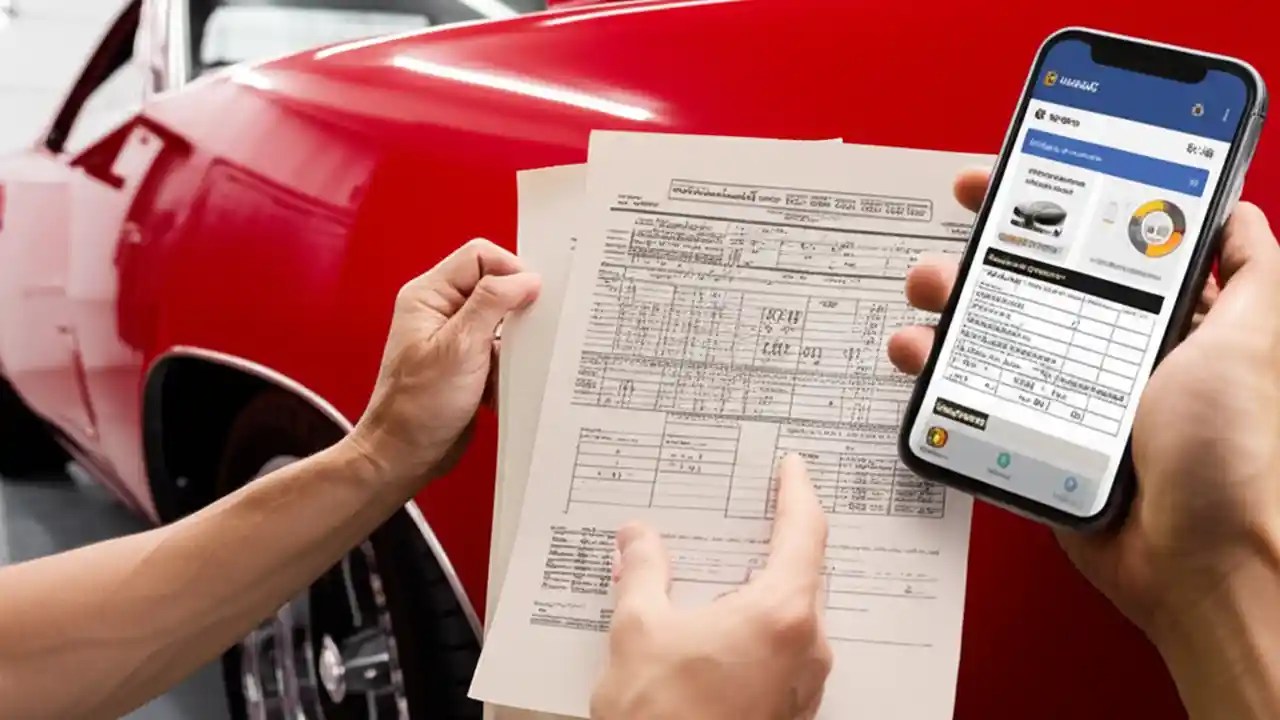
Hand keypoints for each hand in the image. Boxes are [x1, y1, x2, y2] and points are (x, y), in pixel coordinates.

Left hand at [350, 238, 539, 485]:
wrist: (403, 455)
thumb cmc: (418, 407)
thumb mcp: (460, 347)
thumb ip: (492, 304)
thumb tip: (526, 278)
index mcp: (428, 296)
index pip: (479, 257)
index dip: (510, 270)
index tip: (533, 296)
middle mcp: (441, 311)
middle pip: (493, 285)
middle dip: (517, 306)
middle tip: (534, 327)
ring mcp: (454, 338)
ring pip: (500, 319)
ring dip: (515, 339)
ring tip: (518, 360)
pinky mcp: (467, 363)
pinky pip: (500, 349)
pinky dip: (510, 364)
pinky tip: (506, 383)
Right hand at [591, 455, 832, 719]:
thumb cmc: (663, 719)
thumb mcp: (638, 630)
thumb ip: (644, 572)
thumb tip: (638, 540)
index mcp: (781, 614)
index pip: (804, 532)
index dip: (797, 493)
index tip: (793, 469)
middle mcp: (807, 649)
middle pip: (802, 575)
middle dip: (773, 543)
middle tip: (748, 515)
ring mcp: (803, 686)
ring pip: (791, 618)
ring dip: (760, 593)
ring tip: (718, 577)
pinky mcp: (789, 714)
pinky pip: (782, 654)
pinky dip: (757, 631)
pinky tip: (718, 632)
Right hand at [888, 168, 1279, 638]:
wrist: (1197, 563)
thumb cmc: (1231, 458)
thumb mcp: (1252, 341)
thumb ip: (1250, 273)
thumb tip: (1238, 211)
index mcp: (1160, 325)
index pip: (1098, 246)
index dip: (1054, 204)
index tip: (1016, 174)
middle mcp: (1109, 356)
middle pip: (1035, 282)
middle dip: (990, 247)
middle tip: (964, 222)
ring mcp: (1065, 398)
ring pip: (992, 333)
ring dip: (951, 302)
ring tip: (931, 290)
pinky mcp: (1030, 439)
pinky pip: (972, 395)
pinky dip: (935, 371)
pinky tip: (921, 355)